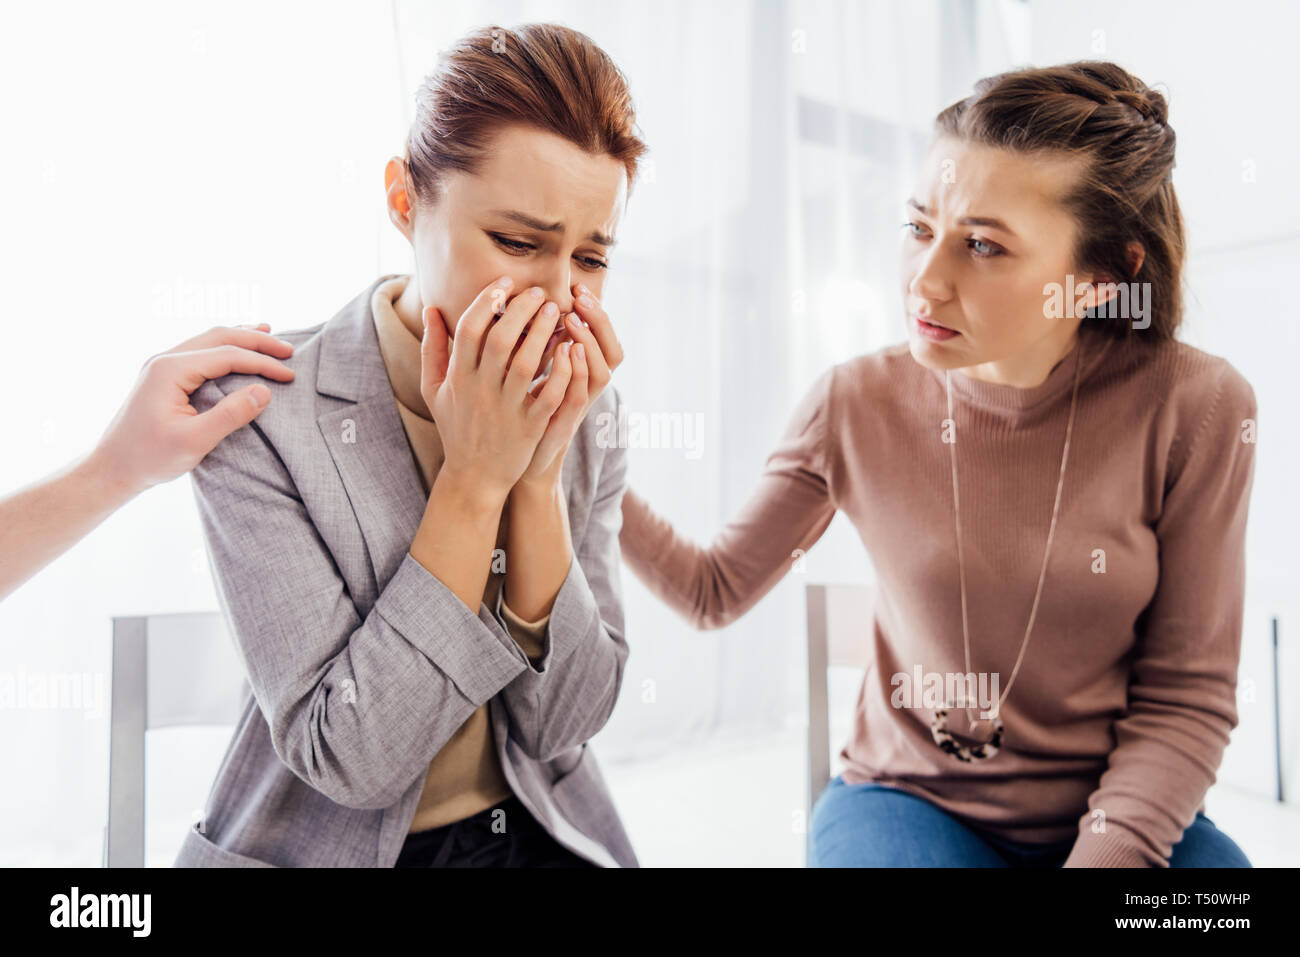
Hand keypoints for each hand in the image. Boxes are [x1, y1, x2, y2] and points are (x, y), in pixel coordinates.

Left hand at [89, 323, 295, 495]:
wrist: (111, 468)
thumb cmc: (149, 458)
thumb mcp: (194, 441)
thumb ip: (231, 415)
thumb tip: (265, 391)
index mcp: (170, 370)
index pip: (227, 355)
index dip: (262, 362)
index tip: (290, 375)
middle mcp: (164, 360)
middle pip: (219, 337)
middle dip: (256, 341)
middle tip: (289, 350)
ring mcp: (161, 366)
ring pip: (209, 340)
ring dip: (241, 339)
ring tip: (268, 337)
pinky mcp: (163, 377)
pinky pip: (200, 352)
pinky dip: (225, 349)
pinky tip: (237, 352)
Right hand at [419, 277, 570, 503]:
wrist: (474, 476)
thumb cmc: (456, 426)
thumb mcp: (433, 389)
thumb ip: (432, 348)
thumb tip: (431, 309)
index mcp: (458, 378)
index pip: (468, 330)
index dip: (487, 301)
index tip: (506, 283)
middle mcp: (480, 391)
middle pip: (499, 340)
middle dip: (520, 310)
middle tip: (538, 292)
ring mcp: (506, 409)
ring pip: (526, 363)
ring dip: (542, 333)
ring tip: (555, 311)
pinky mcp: (529, 427)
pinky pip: (549, 394)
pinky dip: (561, 370)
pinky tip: (570, 349)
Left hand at [516, 282, 623, 487]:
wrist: (504, 464)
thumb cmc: (513, 414)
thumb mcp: (523, 374)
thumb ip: (531, 344)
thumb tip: (522, 304)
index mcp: (578, 375)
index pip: (603, 337)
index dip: (597, 312)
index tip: (578, 286)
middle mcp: (585, 390)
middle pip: (613, 350)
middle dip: (599, 320)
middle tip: (580, 296)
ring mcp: (576, 408)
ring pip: (602, 371)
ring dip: (589, 342)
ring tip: (572, 317)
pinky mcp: (560, 424)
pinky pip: (579, 396)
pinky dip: (576, 372)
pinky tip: (566, 349)